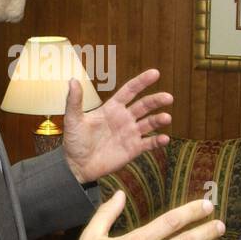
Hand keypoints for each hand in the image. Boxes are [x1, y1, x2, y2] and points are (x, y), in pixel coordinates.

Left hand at [62, 69, 170, 183]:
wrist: (77, 166)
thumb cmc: (74, 141)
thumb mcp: (73, 119)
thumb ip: (74, 100)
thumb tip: (72, 80)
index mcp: (112, 108)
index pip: (130, 90)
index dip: (142, 82)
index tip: (155, 73)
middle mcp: (124, 118)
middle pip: (144, 105)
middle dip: (156, 100)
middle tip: (168, 98)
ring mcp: (130, 133)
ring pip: (149, 123)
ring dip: (159, 120)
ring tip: (166, 118)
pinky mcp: (133, 149)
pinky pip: (149, 144)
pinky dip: (157, 141)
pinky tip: (164, 139)